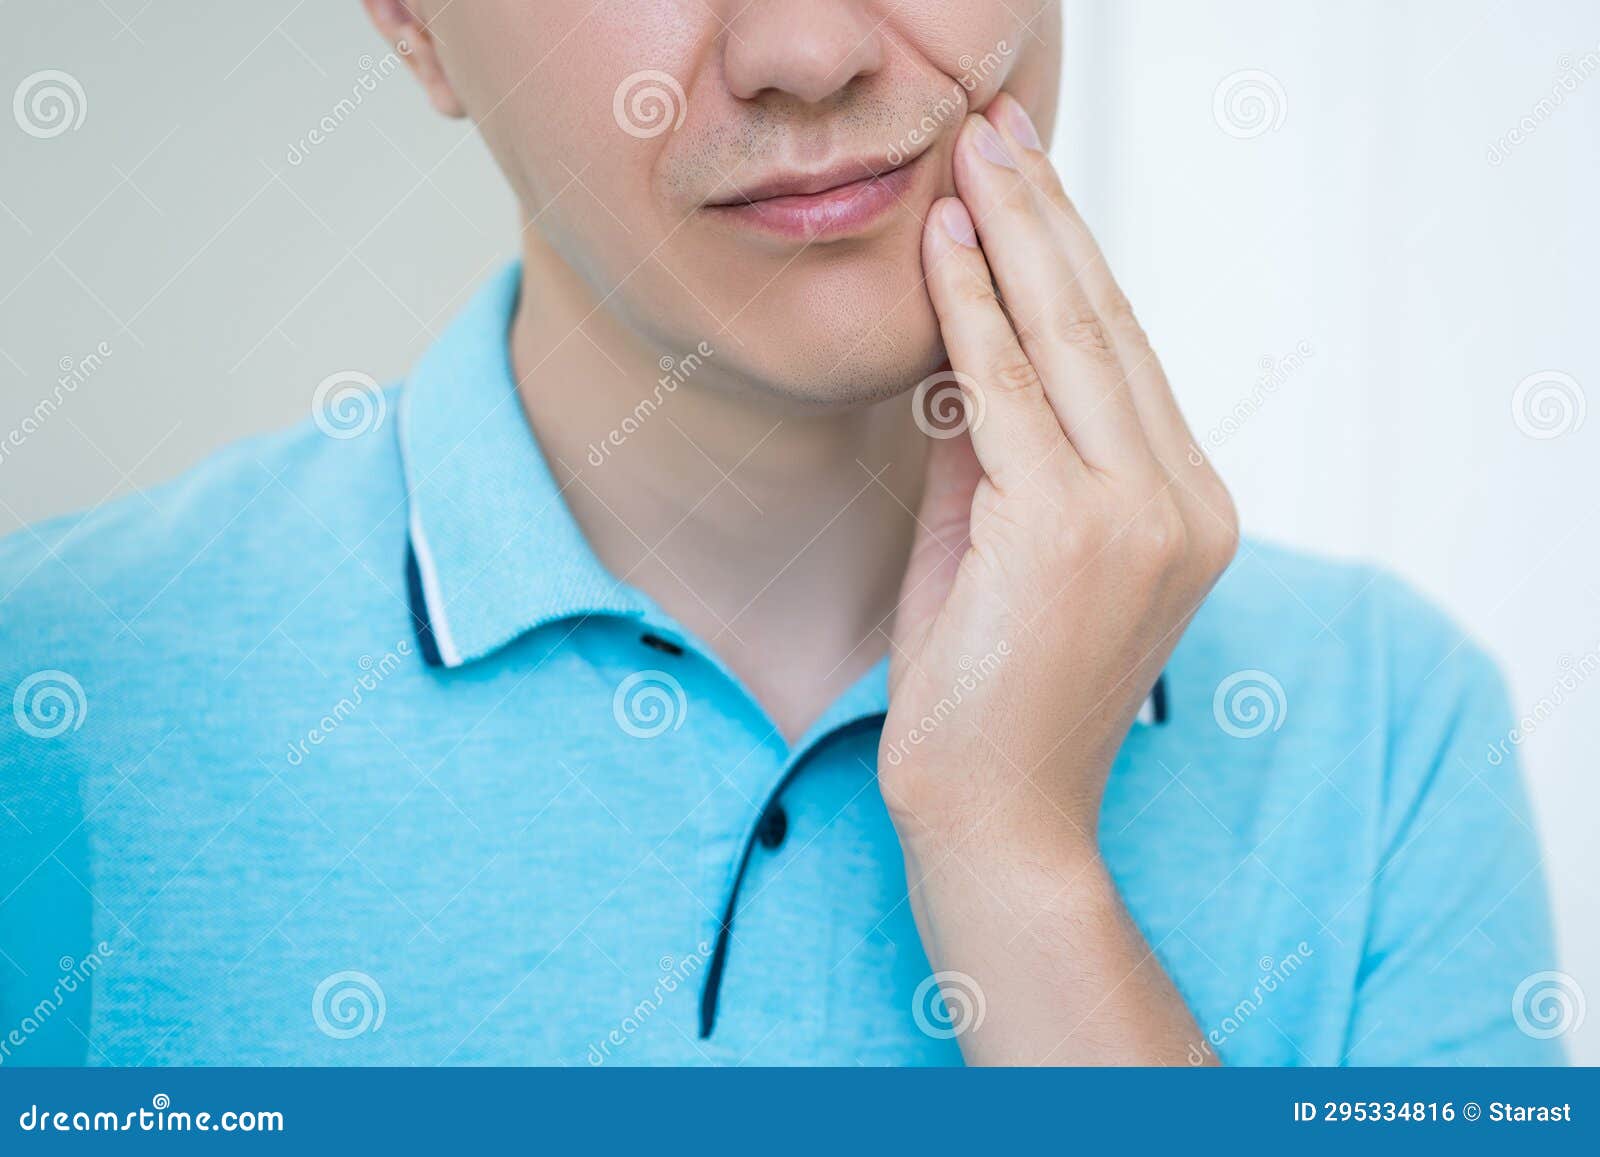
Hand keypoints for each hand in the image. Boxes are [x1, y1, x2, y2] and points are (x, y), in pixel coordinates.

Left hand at [882, 93, 1237, 862]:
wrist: (996, 820)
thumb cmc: (986, 694)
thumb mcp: (994, 547)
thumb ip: (991, 444)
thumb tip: (961, 338)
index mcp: (1187, 509)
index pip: (1126, 355)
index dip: (1072, 259)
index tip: (1028, 185)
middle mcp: (1185, 503)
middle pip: (1110, 324)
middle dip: (1047, 215)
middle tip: (1002, 127)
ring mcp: (1140, 516)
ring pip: (1071, 339)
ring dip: (1015, 233)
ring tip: (976, 152)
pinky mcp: (1076, 530)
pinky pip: (1008, 391)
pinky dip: (970, 311)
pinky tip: (944, 242)